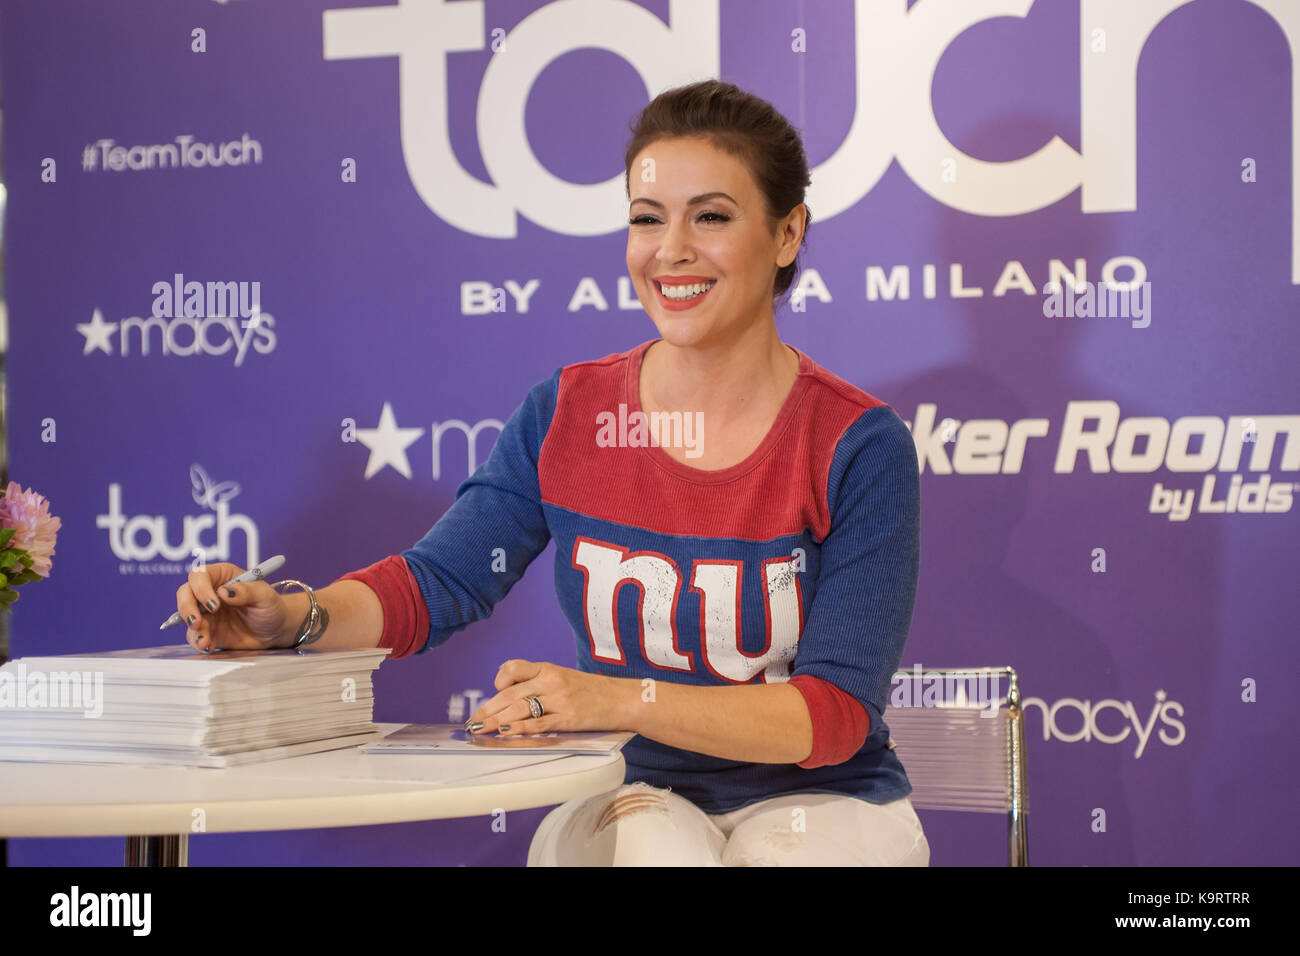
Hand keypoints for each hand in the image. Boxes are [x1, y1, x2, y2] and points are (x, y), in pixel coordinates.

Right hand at [175, 563, 296, 652]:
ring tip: (205, 641)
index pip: (200, 575)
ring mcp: (206, 612)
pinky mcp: (207, 630)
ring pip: (186, 616)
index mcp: (223, 576)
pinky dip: (198, 641)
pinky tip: (208, 646)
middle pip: (185, 593)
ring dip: (193, 629)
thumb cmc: (271, 607)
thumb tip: (224, 592)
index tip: (214, 604)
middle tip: (198, 622)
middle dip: (187, 608)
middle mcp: (209, 592)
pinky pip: (194, 635)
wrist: (275, 630)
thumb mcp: (265, 596)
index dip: (201, 588)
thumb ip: (247, 591)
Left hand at [467, 660, 623, 734]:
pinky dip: (519, 729)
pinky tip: (506, 732)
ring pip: (519, 709)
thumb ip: (539, 684)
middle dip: (488, 710)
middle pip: (510, 694)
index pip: (513, 669)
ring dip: (496, 721)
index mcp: (548, 668)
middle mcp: (551, 681)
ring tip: (482, 730)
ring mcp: (559, 700)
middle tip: (473, 722)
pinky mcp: (567, 718)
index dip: (498, 682)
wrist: (622, 699)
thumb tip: (510, 700)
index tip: (492, 696)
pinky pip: (538, 724)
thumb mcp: (564, 678)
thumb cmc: (592, 691)